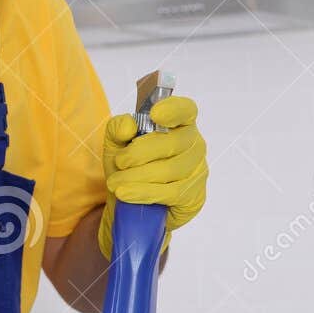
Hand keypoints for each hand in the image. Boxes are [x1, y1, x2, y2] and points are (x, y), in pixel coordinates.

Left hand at [97, 95, 207, 258]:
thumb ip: (117, 129)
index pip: (185, 110)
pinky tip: (126, 193)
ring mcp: (198, 170)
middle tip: (119, 162)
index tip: (155, 114)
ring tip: (115, 182)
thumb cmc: (128, 166)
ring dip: (137, 176)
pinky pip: (171, 193)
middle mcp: (193, 144)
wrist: (129, 202)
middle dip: (140, 153)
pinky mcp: (195, 195)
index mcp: (178, 124)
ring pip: (171, 169)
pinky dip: (144, 192)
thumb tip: (128, 126)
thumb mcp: (115, 144)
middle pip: (173, 143)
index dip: (173, 110)